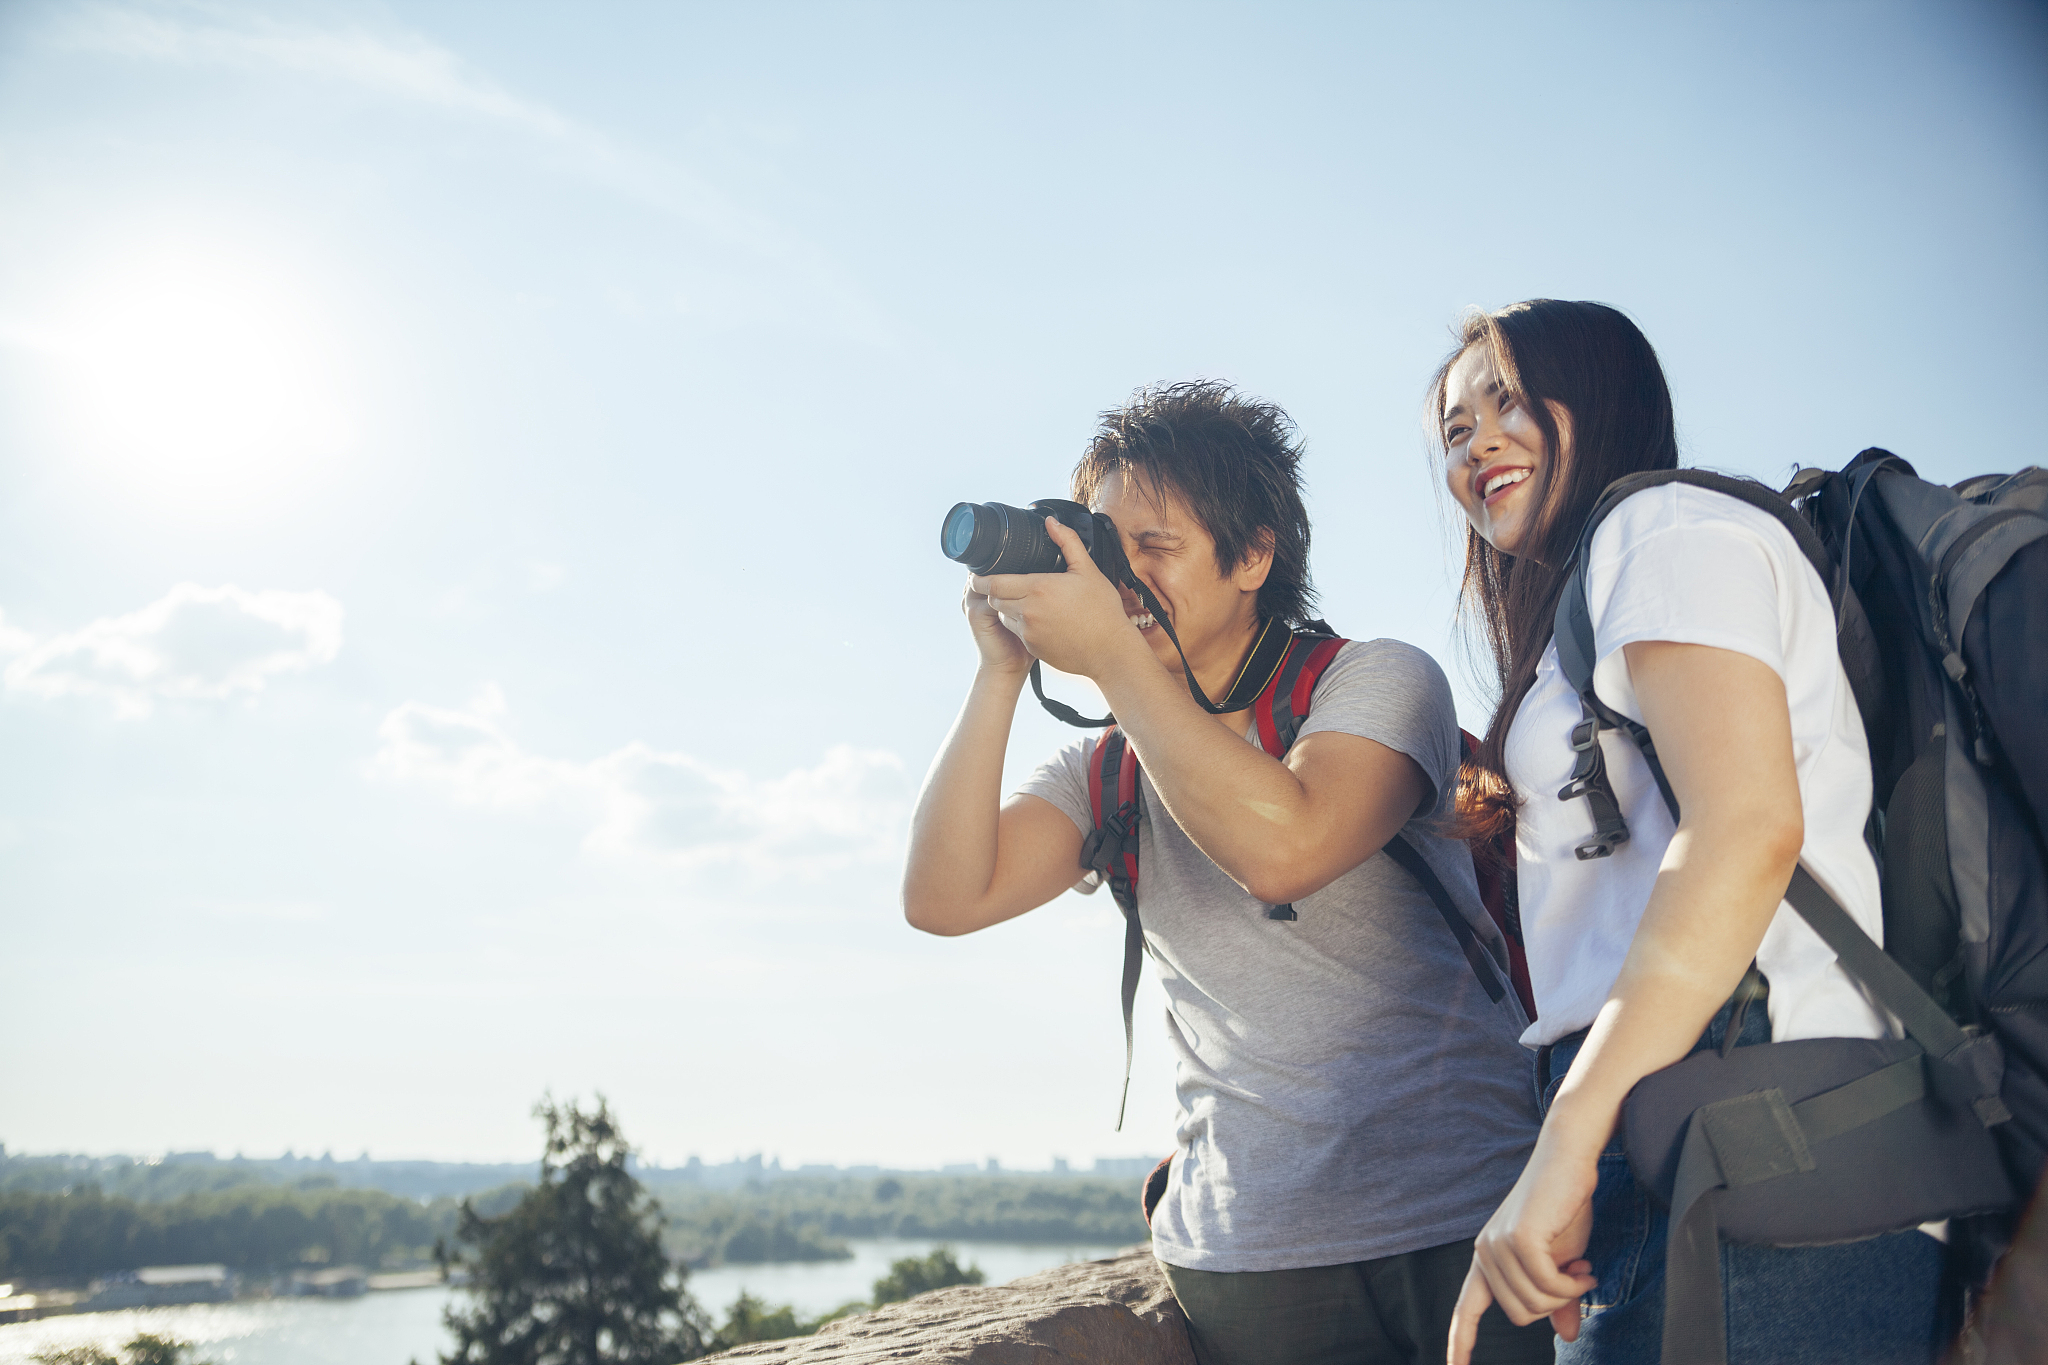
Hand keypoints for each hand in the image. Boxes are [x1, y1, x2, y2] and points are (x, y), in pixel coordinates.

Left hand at [972, 518, 1145, 679]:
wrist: (1109, 651)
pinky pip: (1016, 632)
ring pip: (1003, 616)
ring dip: (1007, 607)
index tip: (976, 574)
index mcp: (1038, 588)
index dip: (980, 578)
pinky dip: (1021, 624)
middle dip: (994, 590)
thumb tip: (1051, 522)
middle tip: (1002, 583)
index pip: (993, 583)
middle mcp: (1028, 611)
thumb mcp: (1088, 570)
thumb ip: (1067, 542)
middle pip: (994, 599)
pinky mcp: (1032, 647)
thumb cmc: (1102, 612)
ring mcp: (1029, 632)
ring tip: (1024, 600)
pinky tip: (1039, 619)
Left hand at [1447, 1136, 1599, 1363]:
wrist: (1568, 1161)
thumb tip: (1567, 1335)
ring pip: (1535, 1302)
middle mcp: (1485, 1253)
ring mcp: (1497, 1245)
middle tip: (1577, 1277)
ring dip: (1568, 1292)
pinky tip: (1584, 1264)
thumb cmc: (1564, 1209)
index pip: (1467, 1309)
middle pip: (1519, 1315)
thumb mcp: (1563, 1263)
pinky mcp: (1518, 1239)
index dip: (1461, 1342)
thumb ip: (1557, 1298)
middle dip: (1555, 1305)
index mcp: (1487, 1260)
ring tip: (1581, 1267)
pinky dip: (1572, 1283)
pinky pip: (1548, 1285)